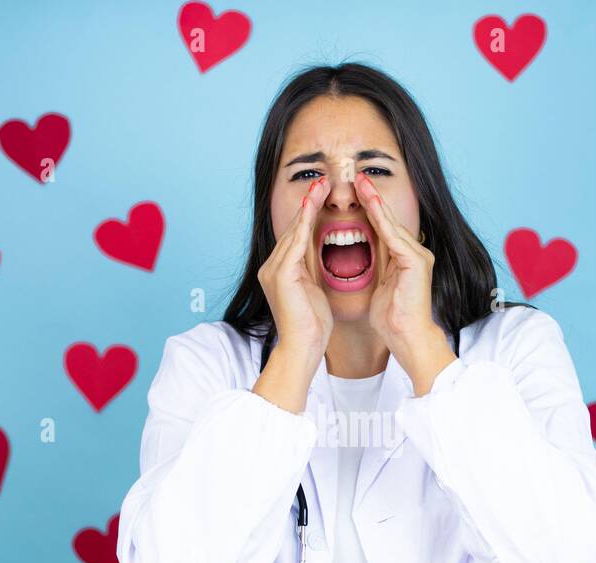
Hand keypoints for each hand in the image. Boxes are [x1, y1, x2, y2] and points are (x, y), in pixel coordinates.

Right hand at [257, 175, 333, 363]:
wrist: (302, 349)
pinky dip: (305, 223)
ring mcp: (273, 270)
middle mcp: (271, 267)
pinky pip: (295, 243)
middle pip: (294, 228)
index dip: (310, 213)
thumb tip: (319, 253)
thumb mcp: (313, 290)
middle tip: (324, 179)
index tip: (323, 193)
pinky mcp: (281, 275)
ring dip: (308, 206)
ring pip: (294, 231)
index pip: (297, 236)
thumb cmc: (312, 327)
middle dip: (309, 202)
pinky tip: (313, 206)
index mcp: (280, 271)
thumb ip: (311, 270)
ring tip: (321, 185)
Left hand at [355, 172, 455, 393]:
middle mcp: (415, 252)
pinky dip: (381, 220)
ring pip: (392, 224)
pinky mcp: (417, 261)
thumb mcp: (379, 285)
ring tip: (361, 182)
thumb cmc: (391, 319)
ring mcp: (419, 255)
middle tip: (356, 176)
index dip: (369, 209)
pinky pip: (394, 237)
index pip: (384, 228)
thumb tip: (364, 254)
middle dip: (371, 198)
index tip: (354, 192)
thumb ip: (376, 265)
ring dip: (375, 202)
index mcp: (405, 258)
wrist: (407, 337)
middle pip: (388, 220)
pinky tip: (370, 204)